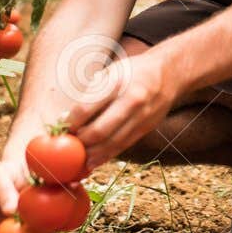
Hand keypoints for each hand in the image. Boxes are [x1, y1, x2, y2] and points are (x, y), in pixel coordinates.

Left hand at [66, 48, 173, 169]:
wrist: (169, 74)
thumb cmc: (132, 72)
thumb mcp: (110, 72)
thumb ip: (91, 94)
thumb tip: (68, 119)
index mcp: (117, 82)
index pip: (86, 108)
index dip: (71, 123)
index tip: (62, 128)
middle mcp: (131, 100)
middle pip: (100, 130)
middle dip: (81, 142)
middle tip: (69, 146)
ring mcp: (141, 117)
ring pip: (113, 143)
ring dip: (93, 153)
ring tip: (79, 159)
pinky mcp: (147, 128)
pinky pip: (124, 146)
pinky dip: (107, 155)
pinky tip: (95, 161)